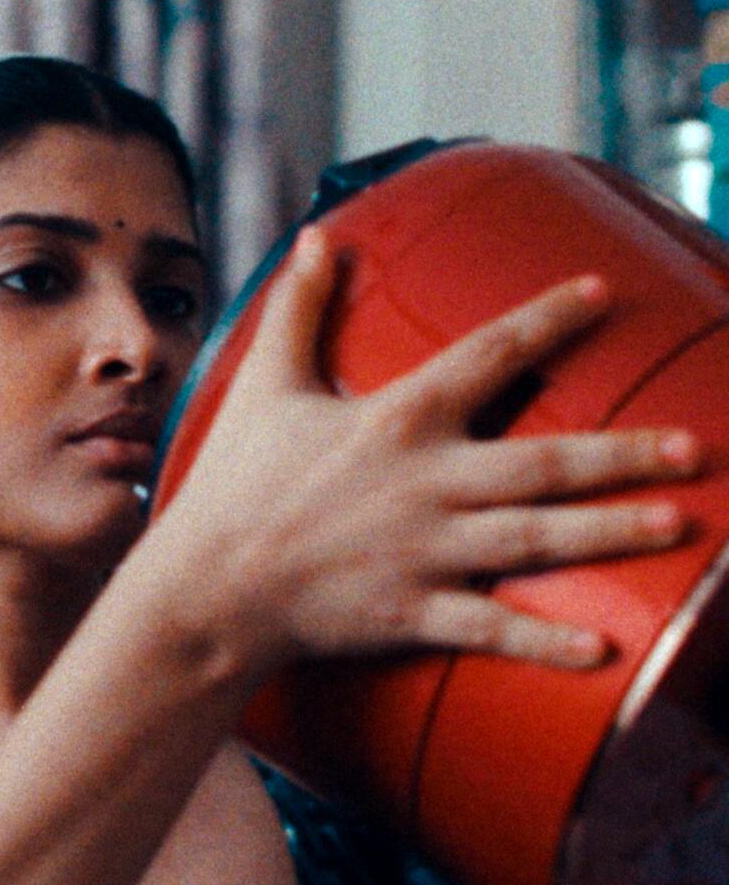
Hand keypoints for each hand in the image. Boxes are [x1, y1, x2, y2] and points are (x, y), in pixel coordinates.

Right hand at [149, 225, 699, 671]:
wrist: (204, 586)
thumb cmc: (232, 484)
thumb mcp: (263, 385)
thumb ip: (298, 308)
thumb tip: (321, 236)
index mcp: (394, 419)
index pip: (487, 355)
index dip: (548, 320)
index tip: (603, 294)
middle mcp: (424, 482)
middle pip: (544, 462)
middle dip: (624, 454)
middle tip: (692, 447)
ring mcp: (424, 550)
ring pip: (537, 539)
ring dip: (612, 531)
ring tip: (680, 524)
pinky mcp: (413, 610)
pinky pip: (493, 627)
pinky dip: (547, 640)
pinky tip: (606, 648)